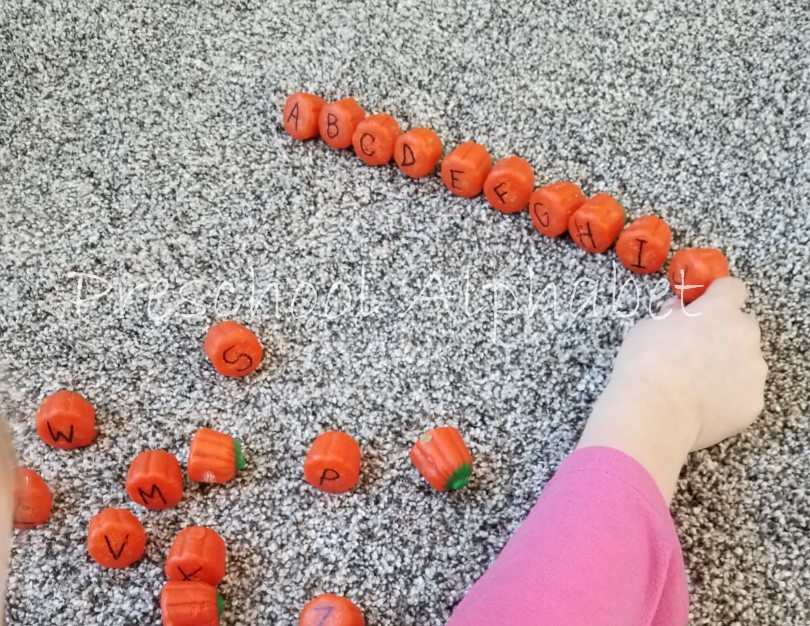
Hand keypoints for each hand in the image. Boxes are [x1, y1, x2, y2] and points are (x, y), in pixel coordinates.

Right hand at [578, 277, 767, 501]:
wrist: (655, 413)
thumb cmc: (645, 365)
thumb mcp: (647, 327)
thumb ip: (671, 316)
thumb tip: (678, 313)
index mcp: (719, 310)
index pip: (732, 288)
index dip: (717, 296)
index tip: (705, 305)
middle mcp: (744, 335)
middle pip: (742, 326)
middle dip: (723, 334)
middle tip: (694, 350)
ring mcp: (753, 370)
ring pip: (745, 361)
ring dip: (727, 365)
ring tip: (695, 383)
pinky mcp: (754, 402)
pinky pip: (744, 392)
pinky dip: (728, 396)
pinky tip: (702, 403)